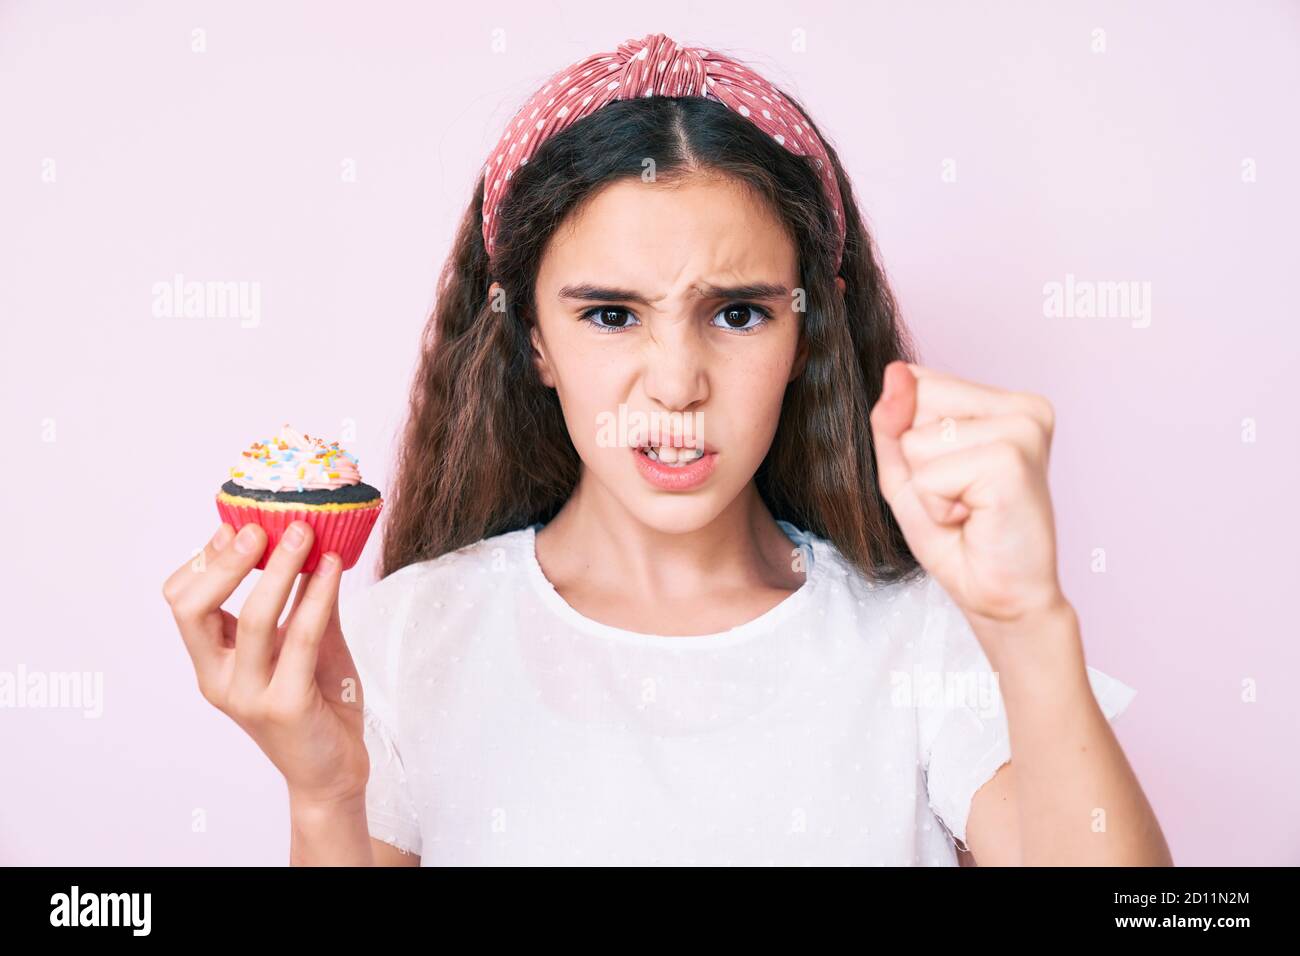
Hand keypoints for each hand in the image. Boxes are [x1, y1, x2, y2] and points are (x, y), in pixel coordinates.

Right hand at [162, 520, 369, 807]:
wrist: (334, 771)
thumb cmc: (317, 703)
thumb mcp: (303, 645)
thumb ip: (299, 601)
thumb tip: (308, 540)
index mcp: (212, 663)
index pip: (182, 603)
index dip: (204, 561)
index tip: (237, 526)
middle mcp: (219, 680)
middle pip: (193, 609)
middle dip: (225, 561)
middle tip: (262, 526)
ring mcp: (249, 695)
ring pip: (252, 619)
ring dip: (279, 569)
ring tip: (304, 533)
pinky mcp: (287, 705)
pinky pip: (300, 637)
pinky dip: (318, 595)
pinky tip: (333, 567)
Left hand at [869, 361, 1066, 628]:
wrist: (1003, 598)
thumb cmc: (959, 538)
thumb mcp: (907, 472)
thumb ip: (894, 421)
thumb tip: (896, 372)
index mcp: (1005, 401)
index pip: (917, 382)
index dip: (913, 440)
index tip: (953, 477)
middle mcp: (1023, 406)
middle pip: (915, 403)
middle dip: (919, 461)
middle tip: (960, 497)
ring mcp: (1022, 429)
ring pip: (917, 441)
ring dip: (928, 487)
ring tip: (968, 509)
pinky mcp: (1012, 460)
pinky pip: (930, 474)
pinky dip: (937, 505)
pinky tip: (974, 518)